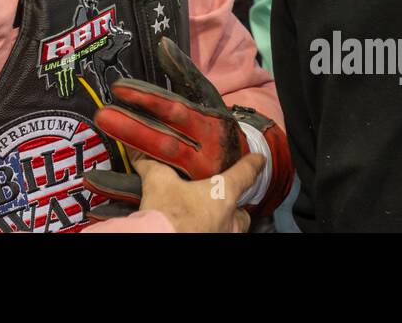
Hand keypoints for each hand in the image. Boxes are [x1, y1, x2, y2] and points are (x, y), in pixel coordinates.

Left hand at [91, 37, 292, 214]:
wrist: (246, 164)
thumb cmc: (217, 123)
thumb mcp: (208, 98)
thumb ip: (185, 73)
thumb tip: (162, 44)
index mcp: (209, 126)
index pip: (175, 110)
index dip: (147, 99)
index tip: (119, 88)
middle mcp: (202, 156)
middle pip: (165, 144)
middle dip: (132, 130)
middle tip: (102, 115)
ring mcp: (192, 180)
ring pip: (157, 174)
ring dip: (123, 173)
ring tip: (92, 169)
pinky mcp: (181, 197)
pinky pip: (150, 196)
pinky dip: (122, 196)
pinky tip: (96, 189)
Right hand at [122, 154, 262, 232]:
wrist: (158, 238)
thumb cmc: (166, 215)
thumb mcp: (158, 182)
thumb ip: (153, 165)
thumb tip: (142, 155)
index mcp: (223, 194)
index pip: (245, 174)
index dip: (253, 164)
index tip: (259, 159)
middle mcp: (230, 218)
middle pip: (242, 211)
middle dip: (233, 206)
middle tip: (217, 199)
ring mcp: (224, 236)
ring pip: (232, 228)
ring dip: (222, 222)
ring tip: (204, 216)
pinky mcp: (216, 246)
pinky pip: (219, 236)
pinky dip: (210, 231)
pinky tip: (195, 228)